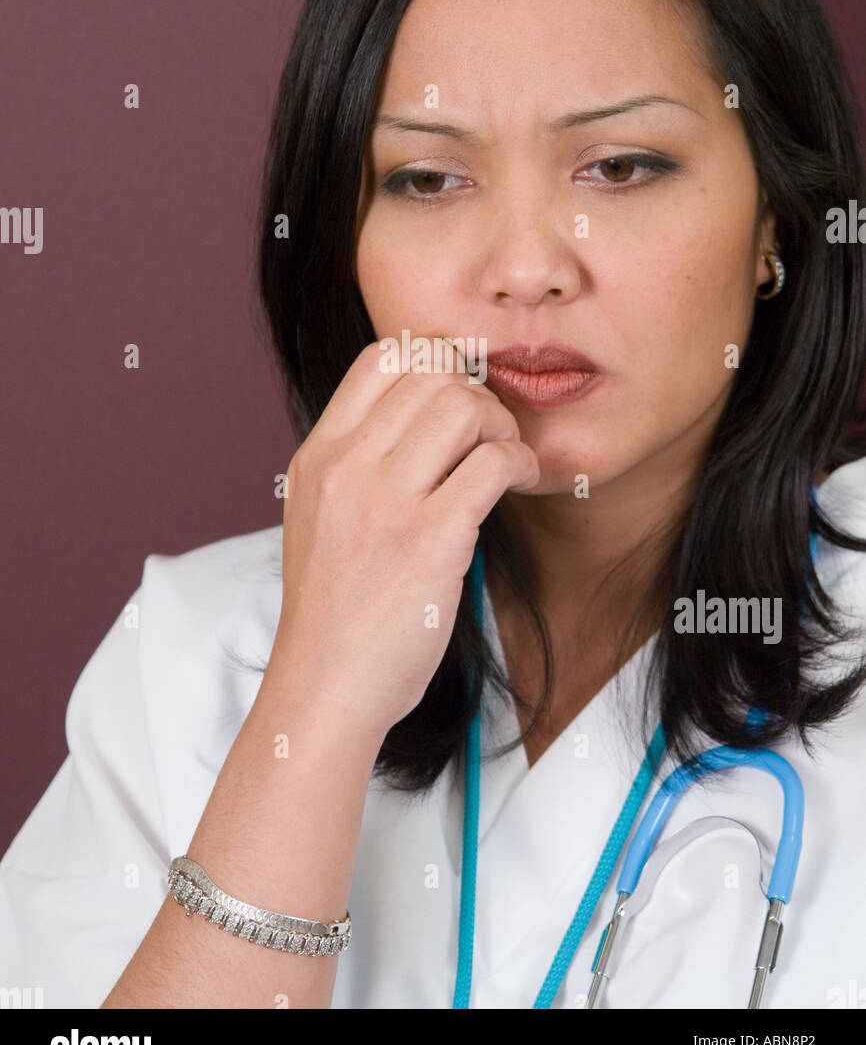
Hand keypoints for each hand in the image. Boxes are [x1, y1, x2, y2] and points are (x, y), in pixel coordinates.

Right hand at [269, 339, 538, 736]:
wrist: (324, 687)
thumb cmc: (334, 612)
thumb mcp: (319, 518)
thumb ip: (356, 465)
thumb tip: (423, 418)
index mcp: (318, 456)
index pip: (381, 357)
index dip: (435, 363)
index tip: (460, 397)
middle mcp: (345, 467)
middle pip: (431, 373)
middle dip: (477, 395)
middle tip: (491, 436)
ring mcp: (385, 501)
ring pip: (464, 406)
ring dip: (501, 425)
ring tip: (505, 462)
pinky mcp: (430, 539)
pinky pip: (494, 463)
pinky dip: (521, 463)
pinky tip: (521, 482)